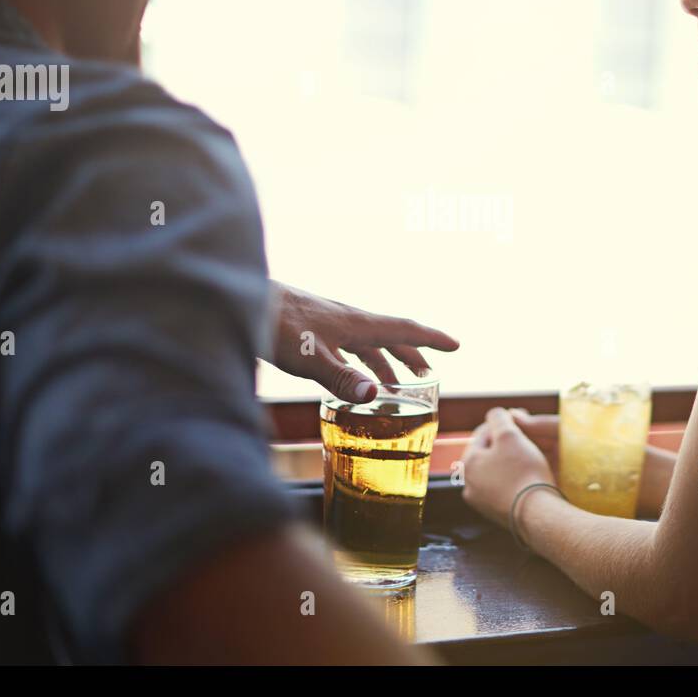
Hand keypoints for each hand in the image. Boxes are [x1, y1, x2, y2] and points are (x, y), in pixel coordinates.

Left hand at [268, 281, 458, 402]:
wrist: (243, 300)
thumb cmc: (276, 325)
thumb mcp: (310, 357)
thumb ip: (340, 378)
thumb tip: (373, 396)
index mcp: (356, 324)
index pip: (404, 329)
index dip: (430, 338)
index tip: (455, 344)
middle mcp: (348, 321)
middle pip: (390, 337)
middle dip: (411, 355)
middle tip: (429, 372)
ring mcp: (330, 323)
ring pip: (367, 343)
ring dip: (384, 362)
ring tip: (392, 386)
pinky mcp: (311, 330)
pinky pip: (346, 346)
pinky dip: (357, 362)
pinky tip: (348, 374)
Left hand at [460, 408, 556, 528]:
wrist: (537, 514)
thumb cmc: (523, 471)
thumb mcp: (510, 435)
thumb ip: (498, 418)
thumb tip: (494, 414)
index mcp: (467, 463)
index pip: (482, 434)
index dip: (502, 424)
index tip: (520, 423)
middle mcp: (468, 485)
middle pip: (487, 455)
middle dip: (504, 445)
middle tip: (525, 440)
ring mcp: (481, 503)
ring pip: (495, 473)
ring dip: (508, 463)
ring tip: (528, 459)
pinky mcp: (496, 515)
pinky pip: (503, 490)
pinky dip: (513, 481)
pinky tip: (527, 479)